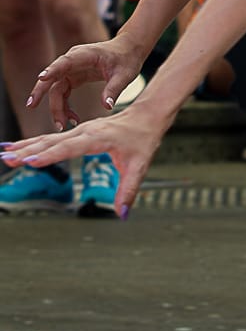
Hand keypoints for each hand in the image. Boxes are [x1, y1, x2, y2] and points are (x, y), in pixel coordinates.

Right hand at [0, 103, 173, 219]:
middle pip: (53, 142)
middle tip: (7, 160)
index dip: (50, 155)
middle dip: (29, 151)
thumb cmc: (143, 139)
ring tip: (4, 154)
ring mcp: (79, 130)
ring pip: (48, 139)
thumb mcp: (140, 166)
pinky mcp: (76, 132)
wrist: (146, 116)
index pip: (70, 148)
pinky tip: (15, 147)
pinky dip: (32, 142)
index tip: (30, 161)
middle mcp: (85, 131)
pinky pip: (50, 138)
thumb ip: (129, 190)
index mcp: (99, 138)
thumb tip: (122, 214)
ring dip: (25, 147)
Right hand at [26, 35, 151, 129]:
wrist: (129, 50)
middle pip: (52, 78)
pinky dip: (65, 107)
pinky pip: (63, 94)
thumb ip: (114, 89)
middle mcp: (73, 61)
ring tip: (63, 125)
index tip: (42, 78)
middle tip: (31, 107)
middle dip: (41, 93)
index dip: (53, 70)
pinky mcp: (73, 77)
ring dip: (56, 108)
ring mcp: (71, 69)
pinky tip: (72, 119)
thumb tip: (106, 106)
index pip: (65, 62)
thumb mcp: (125, 75)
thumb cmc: (127, 59)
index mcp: (85, 55)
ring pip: (55, 90)